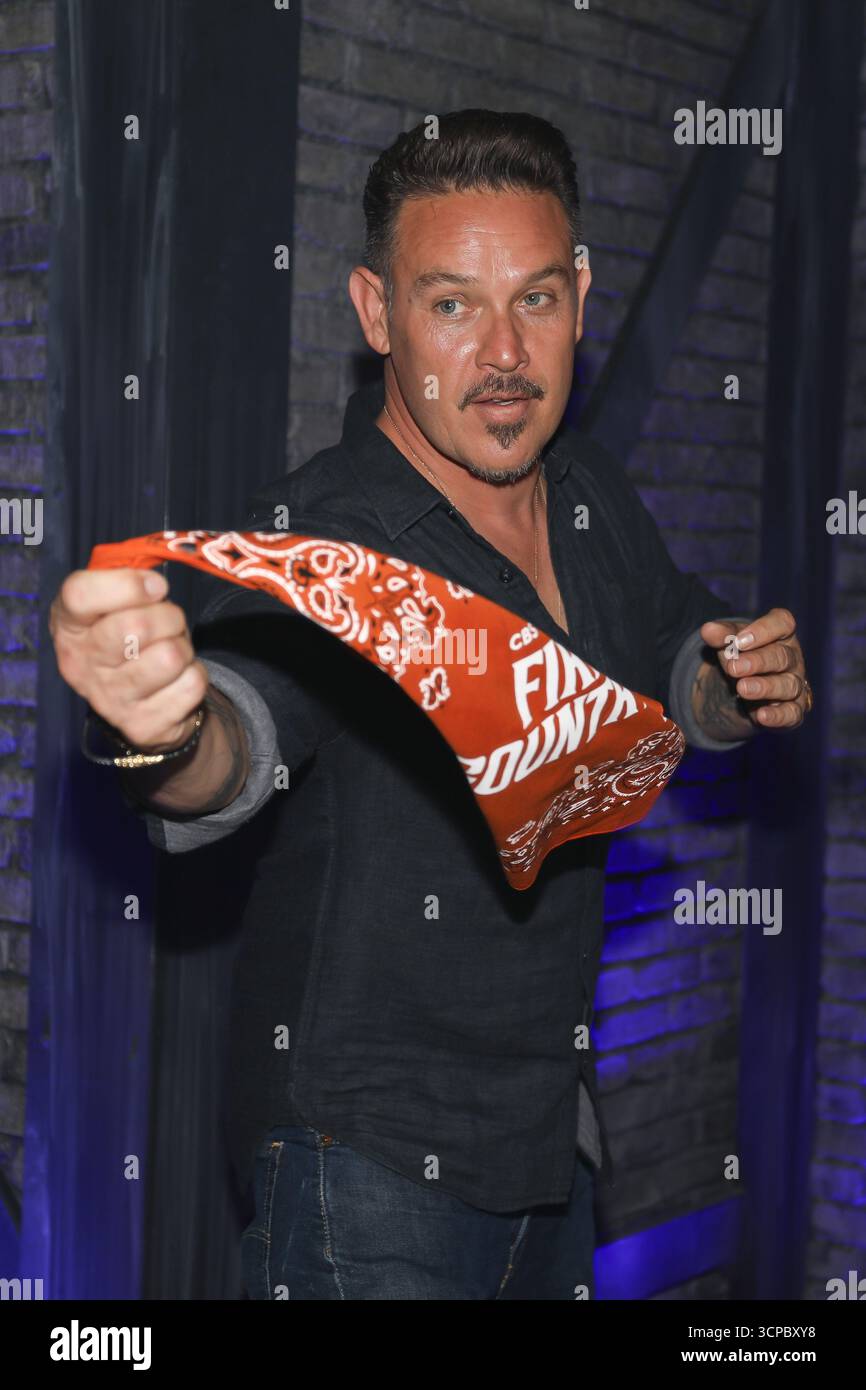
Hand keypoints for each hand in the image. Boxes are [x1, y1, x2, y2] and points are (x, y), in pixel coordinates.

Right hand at [49, 567, 208, 751]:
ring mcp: (109, 700)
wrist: (140, 702)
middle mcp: (80, 665)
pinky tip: (177, 679)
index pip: (80, 593)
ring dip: (184, 648)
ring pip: (170, 656)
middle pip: (135, 626)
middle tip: (171, 622)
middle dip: (170, 616)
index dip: (127, 584)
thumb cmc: (130, 638)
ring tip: (172, 651)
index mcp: (68, 626)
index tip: (156, 587)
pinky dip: (195, 675)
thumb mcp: (117, 605)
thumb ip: (128, 584)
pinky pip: (191, 684)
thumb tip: (154, 585)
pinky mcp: (141, 726)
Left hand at [700, 608, 810, 730]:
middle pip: (782, 656)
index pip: (782, 623)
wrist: (745, 688)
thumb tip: (707, 629)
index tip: (739, 640)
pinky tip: (761, 716)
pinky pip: (791, 713)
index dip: (763, 630)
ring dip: (765, 687)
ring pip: (788, 685)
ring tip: (742, 689)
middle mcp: (792, 658)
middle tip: (734, 668)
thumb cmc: (742, 656)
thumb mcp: (730, 643)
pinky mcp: (794, 709)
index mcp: (781, 634)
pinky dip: (778, 716)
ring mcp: (795, 683)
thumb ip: (722, 636)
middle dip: (758, 662)